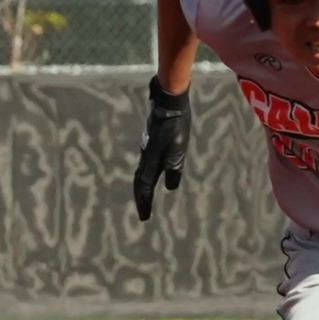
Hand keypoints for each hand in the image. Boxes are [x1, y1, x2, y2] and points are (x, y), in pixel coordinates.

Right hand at [134, 77, 189, 220]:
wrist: (168, 101)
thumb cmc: (175, 125)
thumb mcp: (179, 149)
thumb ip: (174, 168)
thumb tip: (170, 188)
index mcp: (150, 160)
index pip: (144, 187)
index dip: (144, 203)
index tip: (144, 218)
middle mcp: (146, 156)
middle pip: (139, 181)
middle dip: (141, 198)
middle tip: (143, 212)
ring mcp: (147, 147)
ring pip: (142, 171)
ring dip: (143, 186)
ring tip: (146, 196)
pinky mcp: (151, 141)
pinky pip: (146, 162)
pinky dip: (147, 173)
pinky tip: (153, 172)